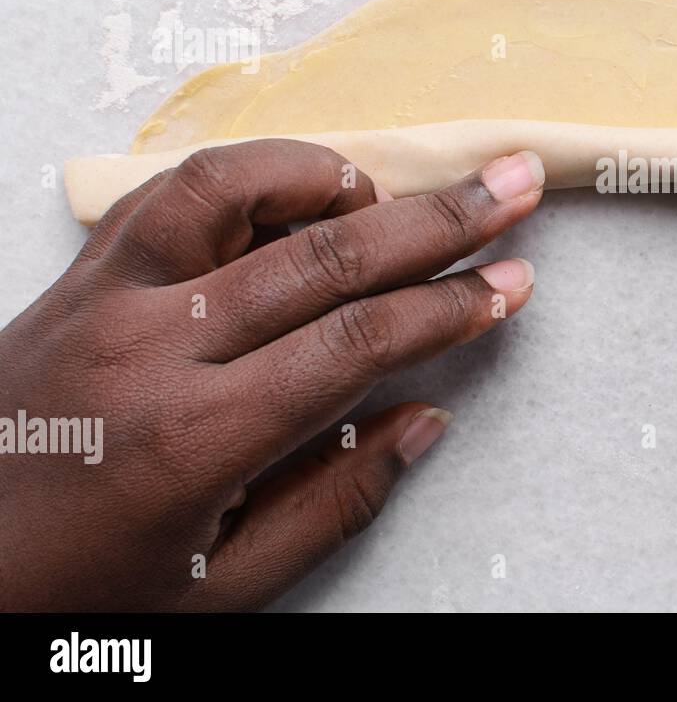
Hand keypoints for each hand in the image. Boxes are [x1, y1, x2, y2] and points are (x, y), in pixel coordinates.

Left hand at [0, 139, 542, 609]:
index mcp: (195, 440)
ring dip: (330, 175)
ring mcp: (101, 300)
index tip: (511, 284)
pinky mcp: (75, 278)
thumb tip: (426, 419)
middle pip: (321, 256)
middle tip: (512, 182)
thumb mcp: (221, 587)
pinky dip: (243, 175)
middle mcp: (147, 350)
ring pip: (229, 190)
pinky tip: (293, 194)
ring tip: (391, 193)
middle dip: (436, 218)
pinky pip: (162, 193)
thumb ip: (334, 505)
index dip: (448, 307)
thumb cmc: (83, 592)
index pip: (354, 344)